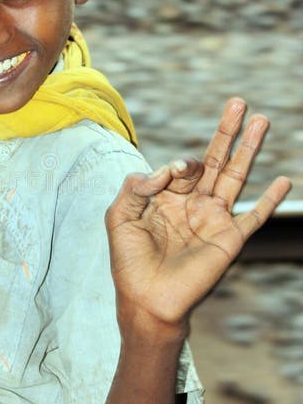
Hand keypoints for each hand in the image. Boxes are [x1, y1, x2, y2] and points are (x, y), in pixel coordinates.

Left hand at [106, 98, 291, 331]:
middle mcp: (193, 204)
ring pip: (235, 176)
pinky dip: (269, 199)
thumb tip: (165, 168)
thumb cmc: (129, 262)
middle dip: (226, 131)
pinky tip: (284, 180)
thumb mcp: (119, 217)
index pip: (180, 166)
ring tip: (262, 121)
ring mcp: (213, 220)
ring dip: (249, 149)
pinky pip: (254, 216)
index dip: (177, 165)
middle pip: (214, 160)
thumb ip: (134, 186)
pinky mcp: (229, 240)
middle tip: (237, 102)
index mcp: (167, 197)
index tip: (170, 175)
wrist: (146, 301)